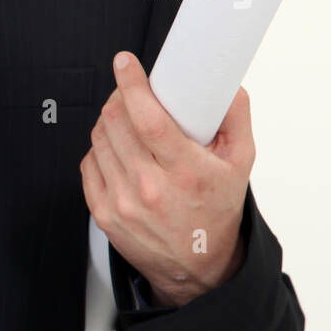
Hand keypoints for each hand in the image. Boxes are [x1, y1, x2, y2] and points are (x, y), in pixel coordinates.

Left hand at [80, 52, 253, 307]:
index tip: (125, 63)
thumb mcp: (241, 163)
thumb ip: (235, 117)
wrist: (197, 267)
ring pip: (99, 139)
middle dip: (120, 97)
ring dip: (109, 121)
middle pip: (116, 122)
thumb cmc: (216, 211)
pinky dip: (100, 148)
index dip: (131, 84)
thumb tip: (224, 83)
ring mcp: (122, 202)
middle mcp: (150, 188)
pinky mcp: (103, 213)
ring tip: (127, 121)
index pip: (148, 118)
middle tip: (131, 92)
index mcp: (186, 171)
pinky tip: (118, 150)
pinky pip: (89, 163)